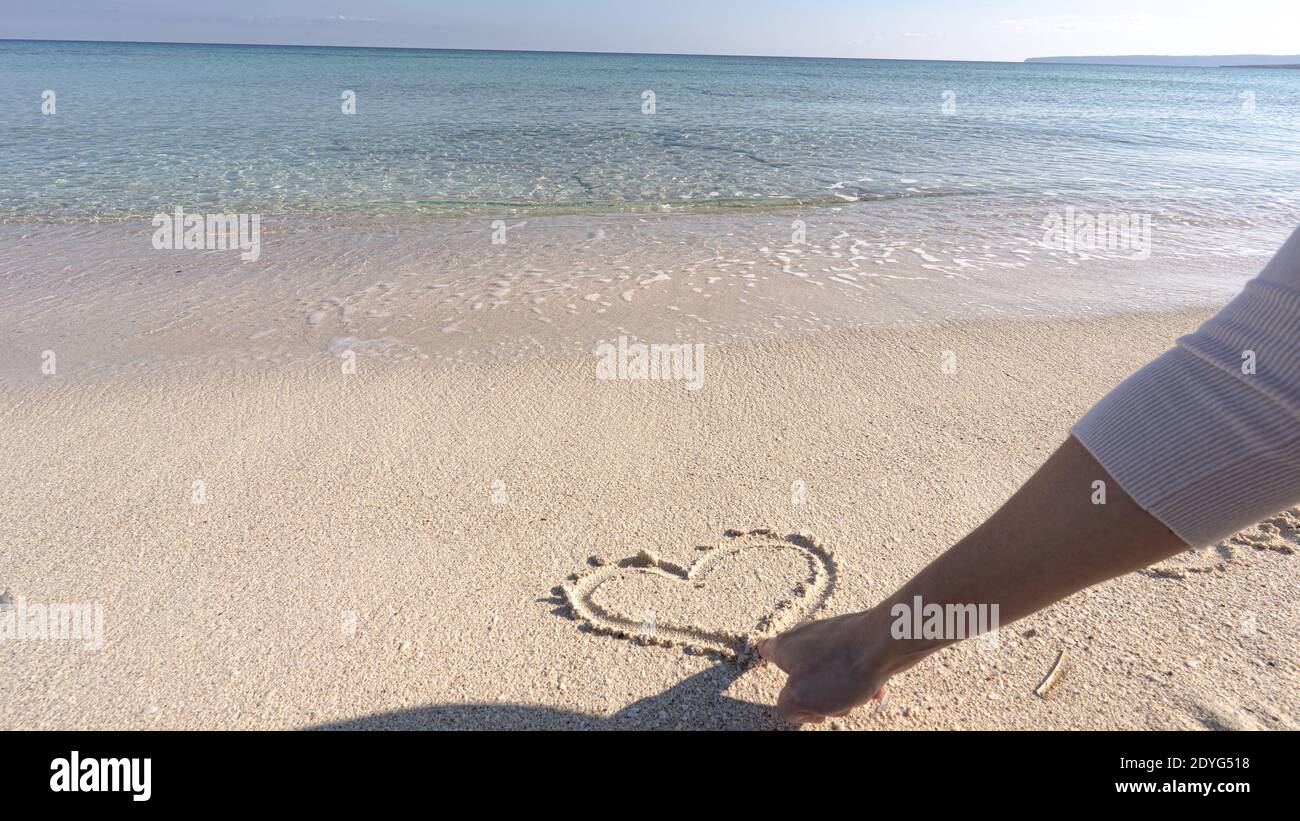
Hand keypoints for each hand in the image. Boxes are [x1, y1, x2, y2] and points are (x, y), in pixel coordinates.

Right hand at [757, 610, 888, 723]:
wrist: (886, 642)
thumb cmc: (843, 667)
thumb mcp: (801, 699)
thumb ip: (787, 707)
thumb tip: (795, 708)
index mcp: (786, 647)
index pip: (765, 648)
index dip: (765, 659)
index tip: (768, 661)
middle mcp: (806, 635)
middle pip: (801, 668)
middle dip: (814, 692)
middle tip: (827, 704)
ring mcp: (832, 633)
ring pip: (829, 669)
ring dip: (839, 688)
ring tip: (855, 695)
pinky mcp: (856, 636)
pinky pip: (852, 664)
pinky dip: (860, 678)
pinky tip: (873, 688)